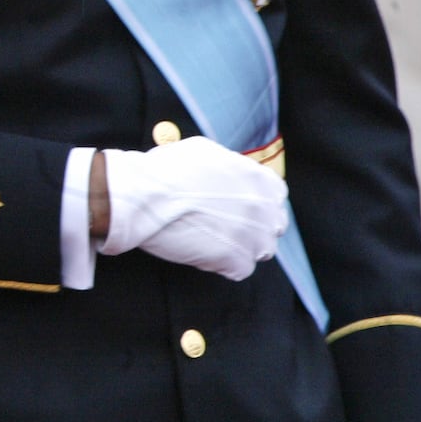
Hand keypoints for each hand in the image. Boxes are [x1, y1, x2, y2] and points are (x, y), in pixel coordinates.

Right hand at [99, 137, 287, 280]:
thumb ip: (229, 167)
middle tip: (219, 225)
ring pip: (258, 250)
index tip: (235, 207)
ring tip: (206, 238)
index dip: (253, 204)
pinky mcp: (239, 261)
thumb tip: (228, 174)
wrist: (146, 196)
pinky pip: (238, 269)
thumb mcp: (205, 152)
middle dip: (249, 227)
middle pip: (270, 226)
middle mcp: (266, 208)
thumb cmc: (167, 171)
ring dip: (237, 247)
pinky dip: (220, 264)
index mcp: (260, 179)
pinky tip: (198, 249)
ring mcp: (255, 237)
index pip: (274, 197)